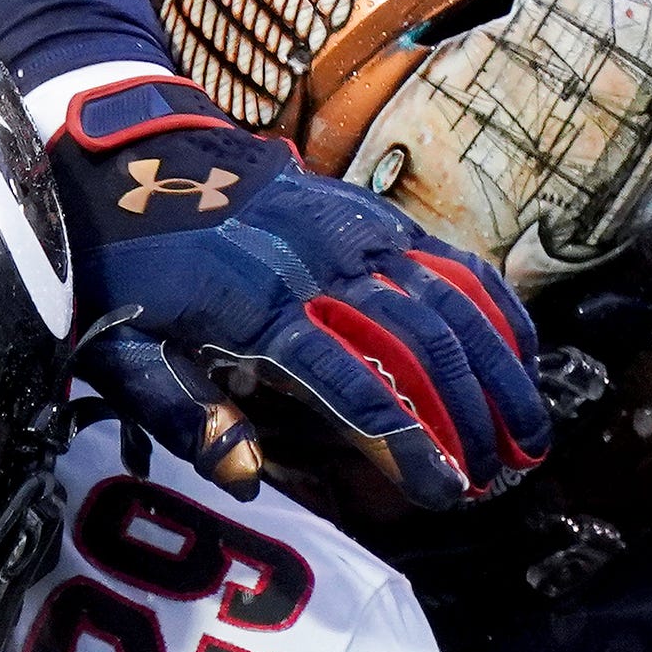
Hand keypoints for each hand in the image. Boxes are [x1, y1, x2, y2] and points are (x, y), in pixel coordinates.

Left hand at [48, 73, 548, 509]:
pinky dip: (494, 306)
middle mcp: (323, 267)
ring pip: (451, 302)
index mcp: (261, 310)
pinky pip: (449, 259)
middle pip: (421, 346)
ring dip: (500, 370)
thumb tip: (248, 476)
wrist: (128, 160)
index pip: (354, 385)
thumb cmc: (123, 270)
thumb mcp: (122, 350)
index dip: (406, 441)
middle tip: (498, 479)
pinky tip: (525, 351)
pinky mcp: (370, 212)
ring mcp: (355, 233)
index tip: (441, 492)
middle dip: (470, 418)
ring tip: (530, 433)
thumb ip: (182, 413)